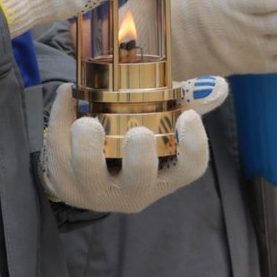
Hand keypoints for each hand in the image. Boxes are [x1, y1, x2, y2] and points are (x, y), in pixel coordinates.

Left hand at [38, 81, 220, 212]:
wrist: (80, 162)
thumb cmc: (129, 139)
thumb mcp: (159, 122)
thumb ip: (186, 100)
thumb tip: (219, 86)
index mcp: (162, 175)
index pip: (188, 171)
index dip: (194, 148)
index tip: (188, 117)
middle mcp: (131, 189)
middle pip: (138, 183)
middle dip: (139, 160)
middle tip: (139, 134)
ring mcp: (94, 188)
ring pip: (89, 175)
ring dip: (87, 148)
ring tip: (87, 122)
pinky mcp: (62, 180)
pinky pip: (58, 150)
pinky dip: (59, 118)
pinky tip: (67, 94)